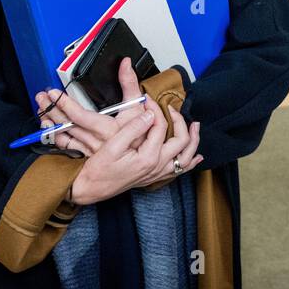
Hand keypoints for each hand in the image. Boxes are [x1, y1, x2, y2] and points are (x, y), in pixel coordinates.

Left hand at [33, 57, 146, 155]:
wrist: (142, 160)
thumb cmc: (141, 134)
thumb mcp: (137, 106)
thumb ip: (129, 83)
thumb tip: (125, 64)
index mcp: (106, 129)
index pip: (79, 116)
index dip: (64, 103)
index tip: (54, 93)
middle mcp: (95, 141)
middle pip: (66, 125)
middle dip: (51, 109)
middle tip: (42, 97)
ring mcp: (89, 150)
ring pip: (63, 137)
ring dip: (50, 123)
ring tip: (42, 110)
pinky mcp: (86, 155)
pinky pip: (66, 147)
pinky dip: (55, 137)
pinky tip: (49, 129)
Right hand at [69, 98, 203, 204]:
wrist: (91, 189)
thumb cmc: (99, 170)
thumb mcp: (112, 146)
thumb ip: (133, 129)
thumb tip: (149, 115)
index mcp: (148, 157)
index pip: (160, 126)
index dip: (155, 109)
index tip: (148, 99)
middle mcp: (157, 166)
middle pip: (180, 140)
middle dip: (179, 120)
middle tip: (170, 108)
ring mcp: (157, 173)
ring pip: (186, 157)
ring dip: (193, 140)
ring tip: (195, 126)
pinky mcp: (154, 176)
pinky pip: (180, 171)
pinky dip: (190, 162)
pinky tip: (197, 156)